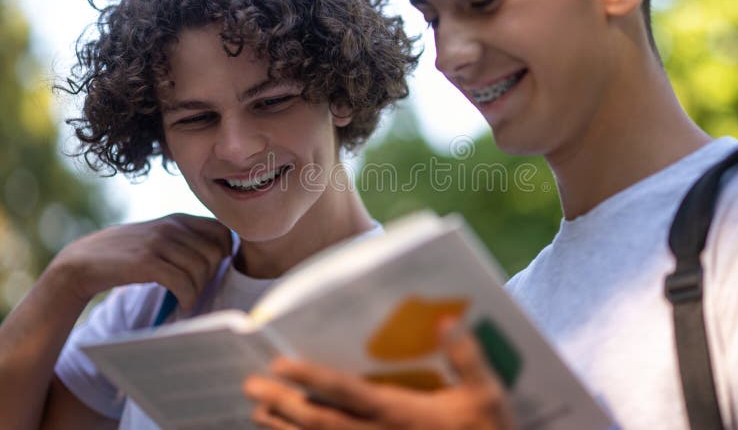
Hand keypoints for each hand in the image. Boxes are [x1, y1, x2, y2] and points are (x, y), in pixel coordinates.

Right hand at [48, 213, 230, 308]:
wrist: (83, 261)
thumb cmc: (128, 254)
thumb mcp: (159, 237)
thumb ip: (186, 238)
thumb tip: (225, 251)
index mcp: (178, 218)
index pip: (222, 230)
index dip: (225, 251)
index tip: (214, 268)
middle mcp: (171, 226)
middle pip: (214, 253)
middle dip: (212, 275)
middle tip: (198, 288)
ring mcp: (158, 243)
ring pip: (200, 269)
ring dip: (199, 289)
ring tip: (189, 298)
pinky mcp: (146, 262)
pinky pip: (182, 282)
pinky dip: (188, 297)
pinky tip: (184, 304)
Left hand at [243, 323, 515, 429]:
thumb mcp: (486, 394)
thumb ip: (466, 357)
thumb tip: (445, 320)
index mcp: (403, 414)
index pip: (349, 393)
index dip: (313, 379)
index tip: (280, 364)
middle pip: (322, 422)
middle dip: (284, 404)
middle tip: (250, 386)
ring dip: (285, 429)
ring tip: (256, 413)